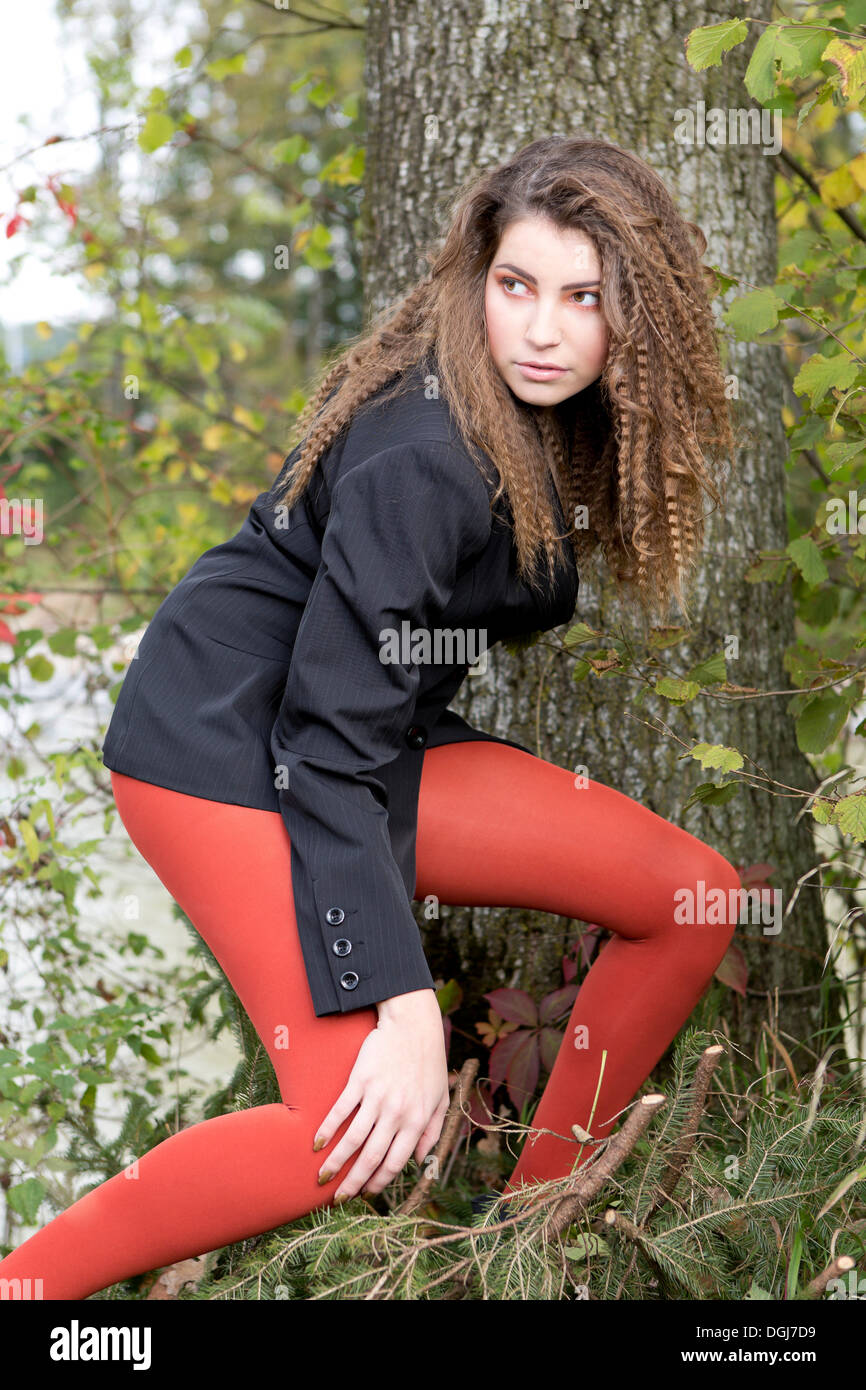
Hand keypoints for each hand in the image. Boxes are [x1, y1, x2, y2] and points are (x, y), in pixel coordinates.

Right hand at [313, 988, 449, 1200]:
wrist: (413, 1026)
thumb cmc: (428, 1063)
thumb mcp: (439, 1100)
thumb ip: (431, 1132)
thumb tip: (419, 1161)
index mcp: (416, 1121)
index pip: (394, 1163)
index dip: (378, 1182)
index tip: (365, 1193)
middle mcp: (396, 1113)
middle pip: (370, 1157)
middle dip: (351, 1182)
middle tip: (337, 1199)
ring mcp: (377, 1097)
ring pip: (352, 1139)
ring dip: (334, 1162)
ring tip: (321, 1178)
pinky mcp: (360, 1080)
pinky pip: (340, 1110)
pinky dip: (327, 1129)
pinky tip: (316, 1142)